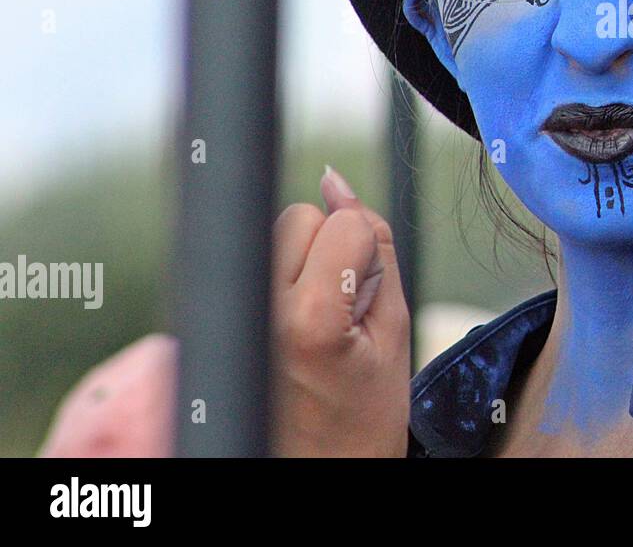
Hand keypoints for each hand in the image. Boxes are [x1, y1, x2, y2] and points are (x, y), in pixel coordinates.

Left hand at [39, 166, 410, 457]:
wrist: (322, 467)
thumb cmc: (363, 415)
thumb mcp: (395, 327)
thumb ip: (374, 245)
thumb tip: (337, 182)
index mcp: (310, 318)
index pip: (343, 223)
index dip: (368, 252)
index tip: (368, 298)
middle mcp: (261, 314)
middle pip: (297, 218)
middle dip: (328, 246)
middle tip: (343, 306)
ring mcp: (235, 320)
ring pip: (271, 235)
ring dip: (299, 259)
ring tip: (316, 316)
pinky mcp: (218, 324)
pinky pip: (251, 265)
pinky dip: (275, 278)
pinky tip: (290, 321)